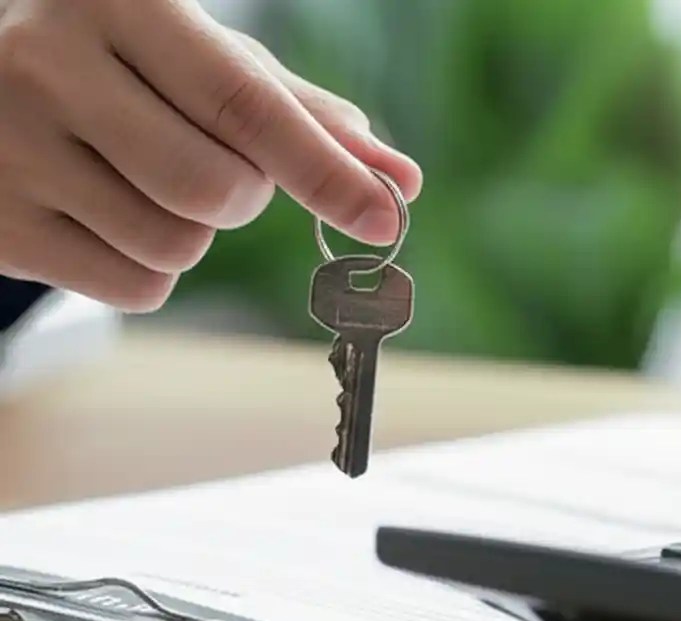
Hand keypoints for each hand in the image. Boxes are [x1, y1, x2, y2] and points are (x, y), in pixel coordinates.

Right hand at [0, 0, 421, 310]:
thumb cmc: (123, 61)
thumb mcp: (207, 59)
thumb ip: (303, 116)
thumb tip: (399, 180)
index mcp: (123, 6)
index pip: (246, 106)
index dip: (324, 171)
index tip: (383, 216)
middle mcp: (51, 67)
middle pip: (215, 191)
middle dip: (245, 197)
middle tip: (216, 166)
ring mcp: (11, 147)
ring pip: (175, 248)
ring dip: (195, 235)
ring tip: (147, 181)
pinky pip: (133, 290)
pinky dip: (150, 270)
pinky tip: (110, 215)